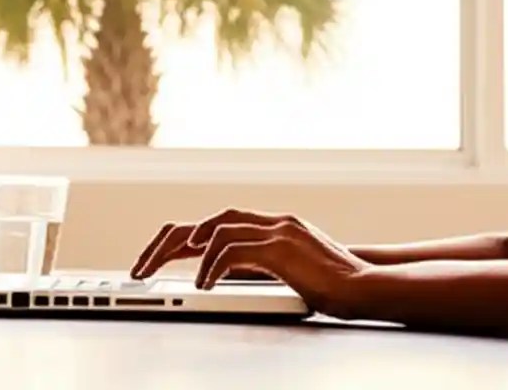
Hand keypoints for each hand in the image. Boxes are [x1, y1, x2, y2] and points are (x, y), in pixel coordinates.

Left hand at [129, 208, 372, 318]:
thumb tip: (225, 271)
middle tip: (141, 267)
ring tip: (160, 274)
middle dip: (170, 242)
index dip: (183, 238)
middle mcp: (273, 221)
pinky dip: (211, 266)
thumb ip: (261, 263)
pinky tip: (202, 285)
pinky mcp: (281, 248)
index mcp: (273, 225)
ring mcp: (278, 231)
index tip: (155, 259)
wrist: (366, 287)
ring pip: (216, 229)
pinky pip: (233, 249)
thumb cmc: (333, 285)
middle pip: (209, 221)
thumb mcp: (290, 270)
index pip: (218, 223)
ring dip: (183, 253)